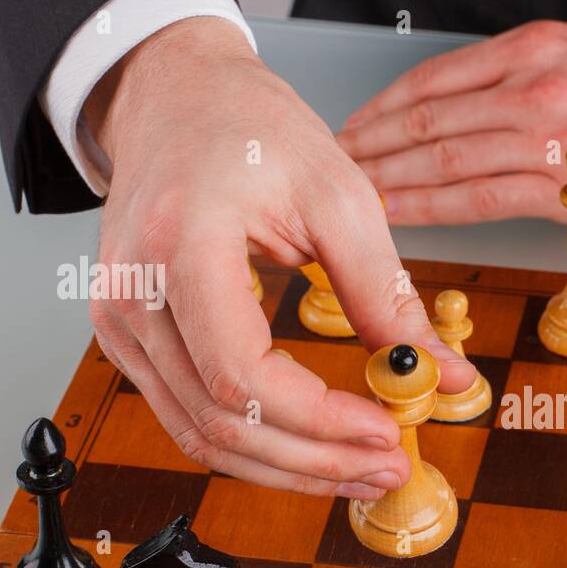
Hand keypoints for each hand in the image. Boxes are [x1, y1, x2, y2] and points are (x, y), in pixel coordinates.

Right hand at [85, 18, 475, 497]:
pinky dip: (255, 445)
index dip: (320, 422)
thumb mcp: (338, 196)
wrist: (178, 99)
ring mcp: (120, 324)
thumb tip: (447, 372)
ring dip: (289, 468)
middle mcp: (131, 296)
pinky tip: (312, 447)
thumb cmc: (248, 129)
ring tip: (361, 468)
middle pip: (222, 422)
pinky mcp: (130, 341)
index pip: (243, 376)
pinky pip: (190, 417)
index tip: (387, 430)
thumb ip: (388, 294)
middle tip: (388, 465)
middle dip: (316, 461)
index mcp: (179, 246)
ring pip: (201, 437)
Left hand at [337, 22, 566, 224]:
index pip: (435, 79)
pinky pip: (479, 198)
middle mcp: (531, 84)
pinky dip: (430, 207)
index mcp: (536, 48)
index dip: (383, 108)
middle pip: (425, 118)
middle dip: (369, 145)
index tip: (355, 128)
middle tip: (329, 167)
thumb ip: (538, 75)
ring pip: (441, 158)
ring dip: (386, 179)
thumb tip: (491, 103)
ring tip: (348, 197)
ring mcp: (546, 134)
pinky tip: (399, 216)